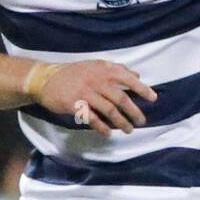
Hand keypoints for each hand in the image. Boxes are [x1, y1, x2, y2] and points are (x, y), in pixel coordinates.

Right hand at [39, 60, 156, 135]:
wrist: (45, 79)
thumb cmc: (73, 73)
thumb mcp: (94, 65)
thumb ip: (115, 69)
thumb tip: (137, 75)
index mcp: (102, 70)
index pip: (127, 78)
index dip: (142, 89)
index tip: (153, 98)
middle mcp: (95, 80)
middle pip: (121, 97)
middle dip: (134, 111)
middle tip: (142, 121)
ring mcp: (85, 93)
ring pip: (109, 110)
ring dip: (121, 122)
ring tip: (129, 130)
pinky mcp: (75, 105)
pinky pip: (92, 119)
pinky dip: (102, 127)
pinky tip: (109, 134)